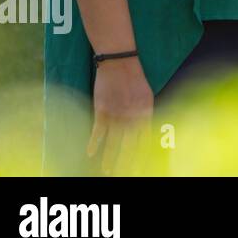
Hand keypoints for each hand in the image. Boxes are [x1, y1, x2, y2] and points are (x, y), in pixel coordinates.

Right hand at [88, 58, 153, 174]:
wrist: (120, 62)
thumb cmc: (135, 78)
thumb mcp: (147, 97)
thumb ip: (145, 115)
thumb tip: (145, 132)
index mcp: (146, 114)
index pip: (145, 142)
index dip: (142, 157)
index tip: (139, 168)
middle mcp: (132, 117)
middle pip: (129, 147)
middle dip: (126, 163)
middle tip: (124, 175)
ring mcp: (117, 115)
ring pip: (113, 143)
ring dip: (109, 158)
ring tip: (108, 171)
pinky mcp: (102, 110)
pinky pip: (98, 131)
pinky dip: (94, 143)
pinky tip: (90, 153)